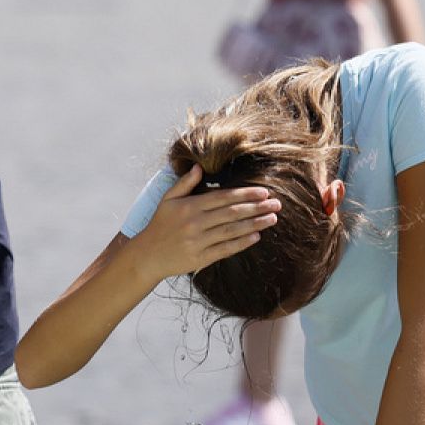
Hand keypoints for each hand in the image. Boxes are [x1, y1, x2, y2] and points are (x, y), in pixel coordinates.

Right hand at [127, 165, 279, 282]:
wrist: (147, 255)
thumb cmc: (160, 225)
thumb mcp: (167, 200)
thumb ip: (184, 183)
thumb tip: (199, 167)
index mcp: (189, 206)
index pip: (222, 197)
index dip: (245, 194)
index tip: (263, 192)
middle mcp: (195, 223)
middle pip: (232, 213)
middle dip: (256, 207)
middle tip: (276, 204)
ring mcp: (198, 241)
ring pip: (232, 230)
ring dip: (254, 224)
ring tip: (272, 219)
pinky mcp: (200, 258)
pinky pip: (225, 249)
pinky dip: (242, 242)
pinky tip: (256, 236)